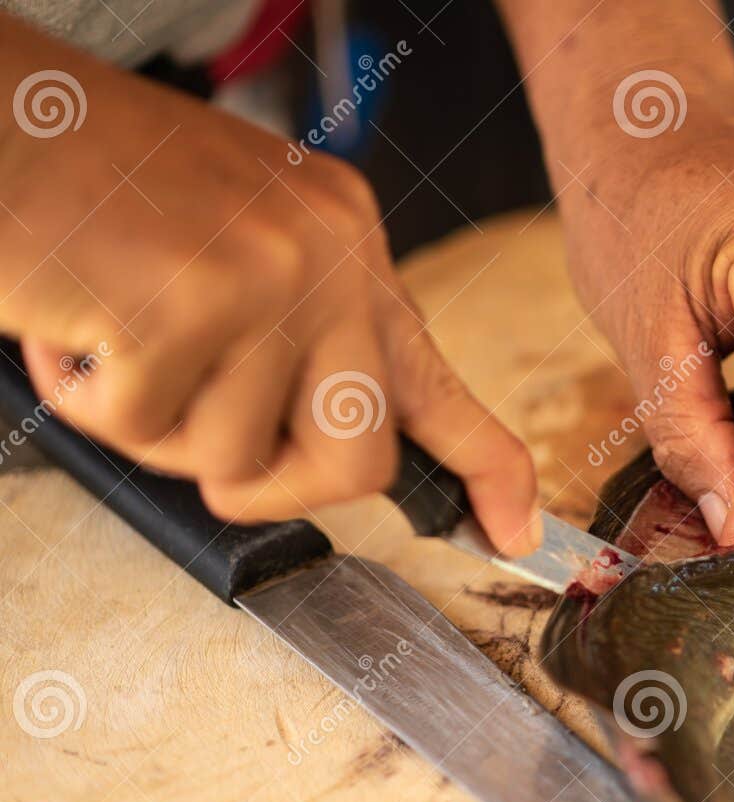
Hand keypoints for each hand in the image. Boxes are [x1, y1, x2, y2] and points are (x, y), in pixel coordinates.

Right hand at [0, 24, 539, 551]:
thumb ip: (301, 340)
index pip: (437, 381)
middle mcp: (332, 255)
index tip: (517, 532)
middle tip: (193, 434)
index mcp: (349, 245)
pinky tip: (71, 319)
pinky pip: (143, 427)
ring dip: (148, 424)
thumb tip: (343, 442)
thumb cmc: (100, 190)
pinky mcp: (188, 300)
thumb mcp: (239, 254)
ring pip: (232, 458)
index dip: (488, 468)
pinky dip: (86, 395)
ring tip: (111, 333)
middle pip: (354, 461)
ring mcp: (269, 276)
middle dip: (268, 484)